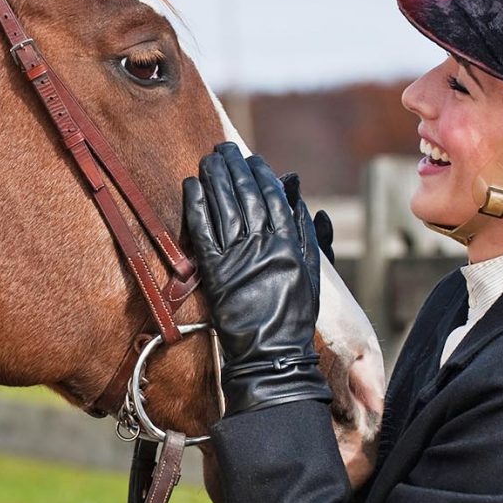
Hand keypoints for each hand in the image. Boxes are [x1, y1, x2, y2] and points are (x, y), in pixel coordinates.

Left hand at [182, 143, 330, 416]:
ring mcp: (238, 257)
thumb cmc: (294, 316)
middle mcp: (264, 245)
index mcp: (290, 243)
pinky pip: (203, 231)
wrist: (271, 354)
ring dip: (214, 178)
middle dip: (233, 168)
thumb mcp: (312, 272)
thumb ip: (306, 233)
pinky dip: (197, 206)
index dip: (260, 175)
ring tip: (207, 159)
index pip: (273, 197)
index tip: (251, 159)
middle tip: (223, 148)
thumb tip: (299, 196)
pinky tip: (191, 185)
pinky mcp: (215, 272)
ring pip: (224, 207)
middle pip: (246, 195)